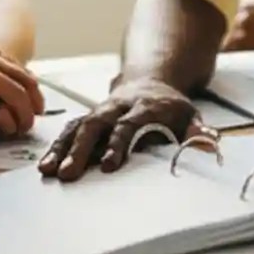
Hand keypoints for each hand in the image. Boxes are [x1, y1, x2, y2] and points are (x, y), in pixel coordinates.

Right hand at [38, 78, 212, 180]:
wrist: (152, 80)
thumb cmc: (172, 107)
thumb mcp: (191, 115)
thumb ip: (197, 132)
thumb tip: (208, 144)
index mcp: (145, 107)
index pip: (129, 125)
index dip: (118, 144)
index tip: (108, 165)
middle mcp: (118, 106)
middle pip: (95, 124)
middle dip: (80, 149)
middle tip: (68, 173)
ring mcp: (101, 111)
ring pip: (78, 125)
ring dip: (62, 148)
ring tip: (48, 171)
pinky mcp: (89, 117)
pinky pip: (70, 129)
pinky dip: (57, 145)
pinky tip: (46, 164)